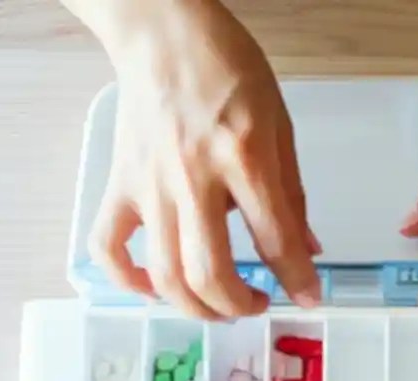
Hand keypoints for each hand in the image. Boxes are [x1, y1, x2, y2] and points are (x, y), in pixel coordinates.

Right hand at [66, 0, 320, 318]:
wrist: (163, 35)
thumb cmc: (225, 69)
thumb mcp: (279, 124)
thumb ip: (291, 193)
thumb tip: (307, 248)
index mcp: (243, 156)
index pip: (274, 238)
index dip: (296, 279)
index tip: (307, 298)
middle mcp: (193, 176)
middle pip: (209, 272)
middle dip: (238, 306)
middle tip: (256, 303)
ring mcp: (150, 184)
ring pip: (165, 274)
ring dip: (195, 307)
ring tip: (218, 304)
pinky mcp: (119, 184)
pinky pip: (110, 248)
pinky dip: (129, 281)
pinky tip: (155, 288)